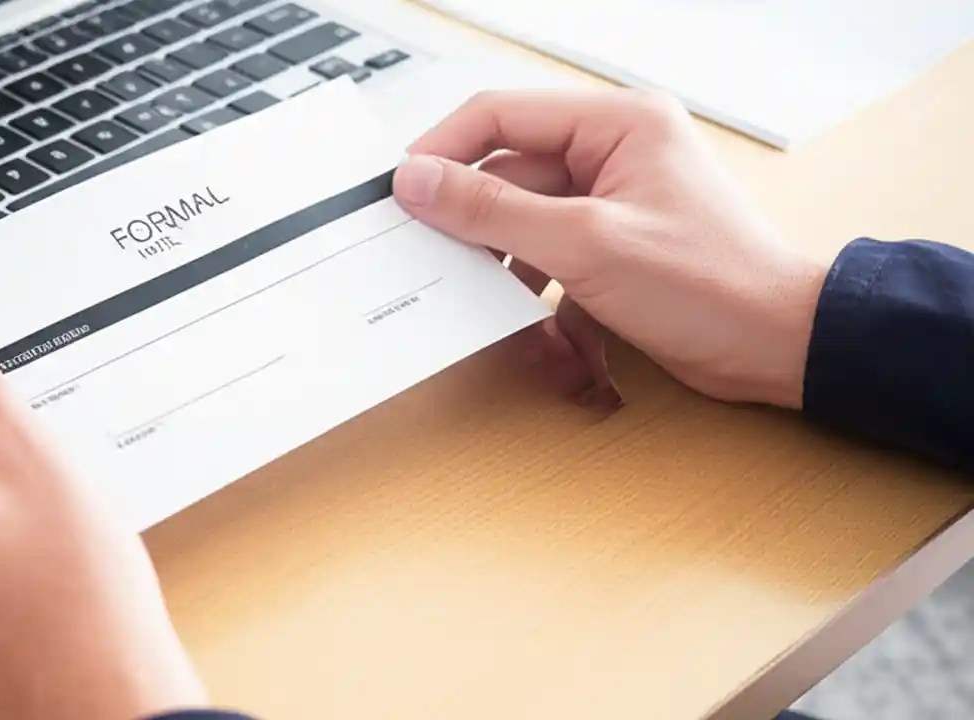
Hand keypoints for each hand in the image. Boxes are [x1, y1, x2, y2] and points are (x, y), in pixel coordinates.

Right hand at [393, 89, 828, 408]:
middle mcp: (613, 153)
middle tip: (441, 264)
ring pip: (525, 228)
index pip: (502, 116)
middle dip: (481, 232)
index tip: (401, 190)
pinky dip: (544, 303)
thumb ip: (492, 209)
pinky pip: (551, 262)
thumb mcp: (584, 243)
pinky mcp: (614, 248)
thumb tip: (420, 181)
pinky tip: (561, 342)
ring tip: (516, 315)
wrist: (778, 348)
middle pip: (509, 178)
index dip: (445, 151)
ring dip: (513, 277)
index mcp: (616, 124)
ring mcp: (613, 203)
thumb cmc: (712, 284)